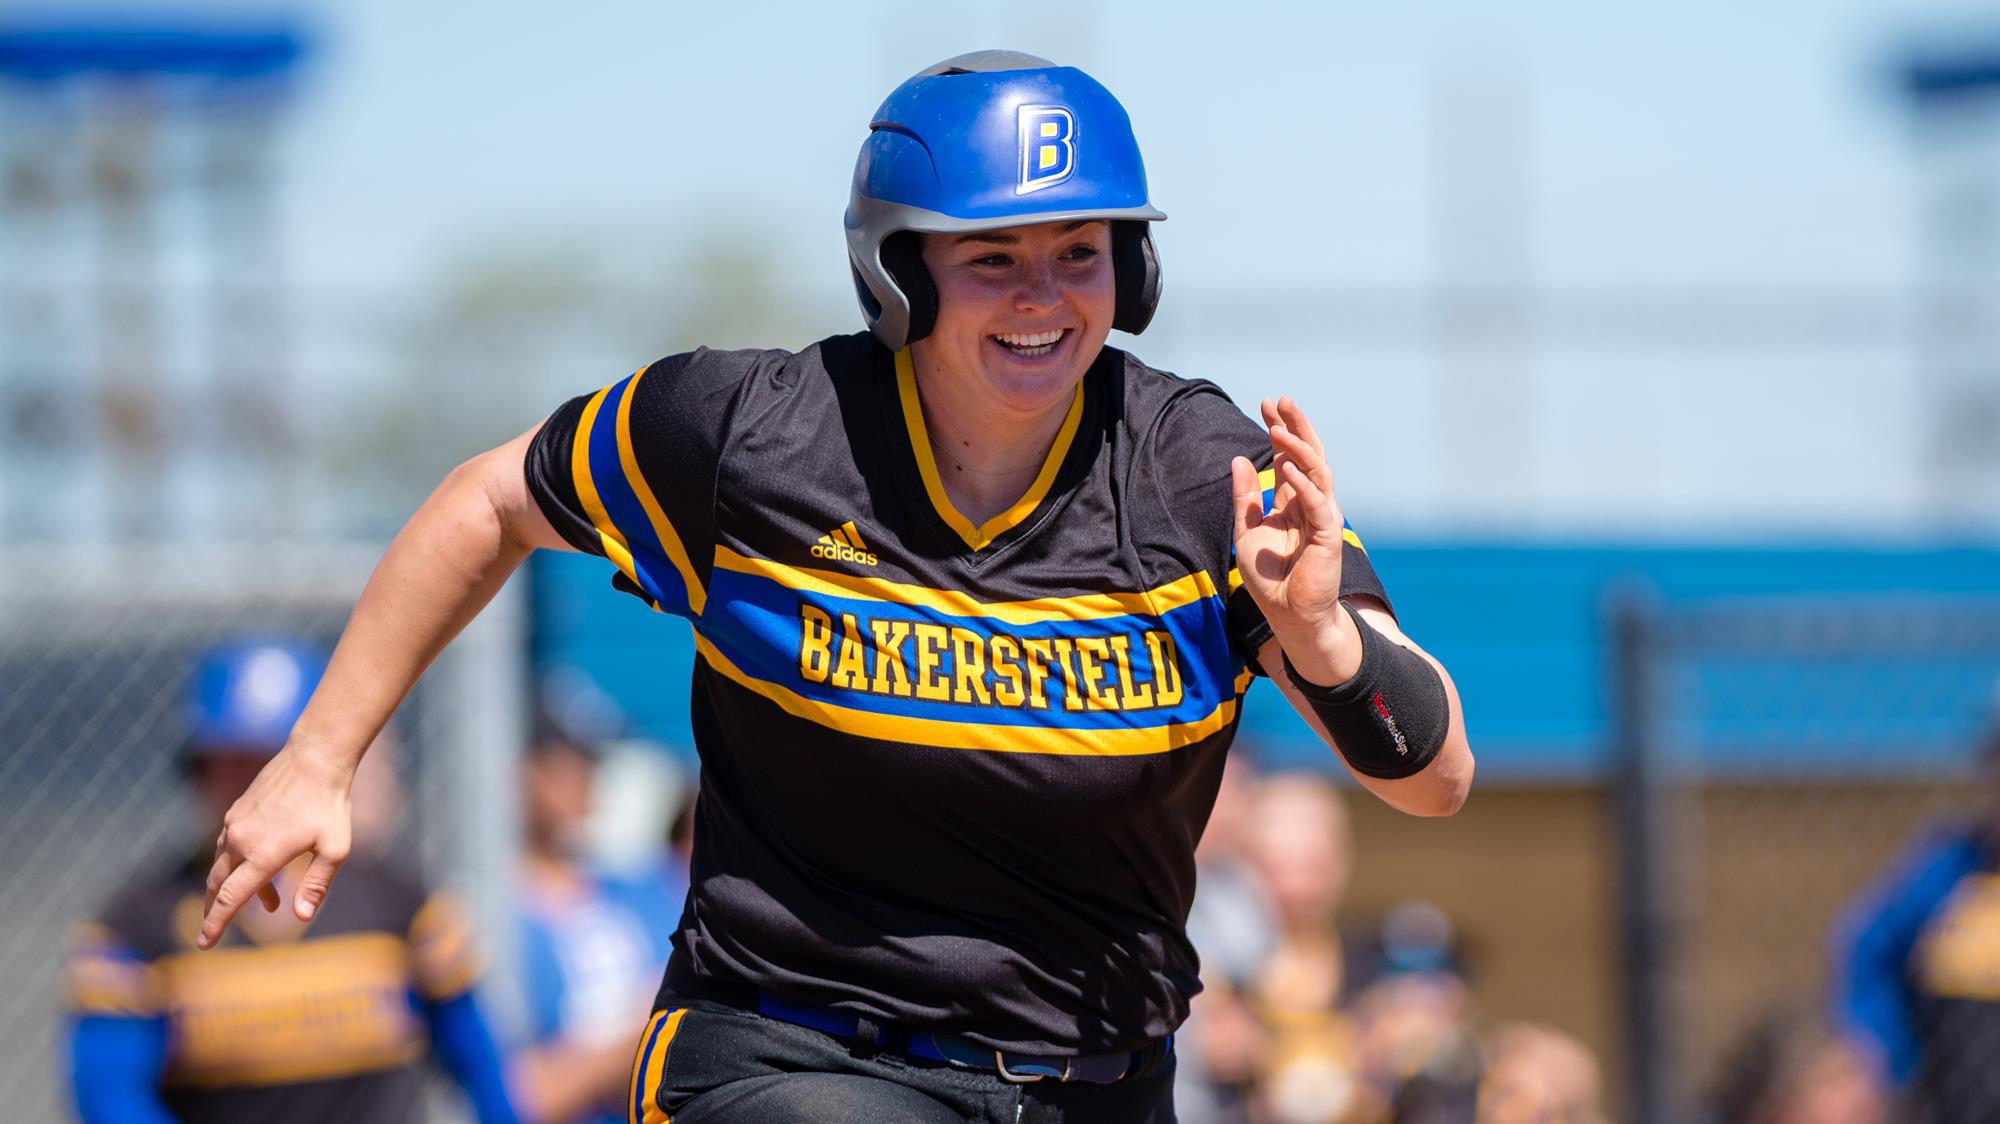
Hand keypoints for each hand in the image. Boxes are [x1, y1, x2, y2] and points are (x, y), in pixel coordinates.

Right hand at [200, 744, 354, 947]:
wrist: (315, 758)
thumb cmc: (330, 805)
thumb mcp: (335, 849)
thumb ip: (316, 884)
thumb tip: (300, 917)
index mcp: (263, 854)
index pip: (231, 898)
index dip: (216, 923)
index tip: (204, 943)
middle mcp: (241, 840)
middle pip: (217, 885)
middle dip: (214, 910)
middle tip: (213, 931)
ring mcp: (235, 824)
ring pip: (223, 865)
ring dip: (235, 887)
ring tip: (269, 901)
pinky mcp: (236, 811)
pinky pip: (228, 846)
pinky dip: (238, 864)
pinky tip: (261, 868)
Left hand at [1229, 396, 1359, 685]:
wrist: (1290, 617)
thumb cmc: (1272, 580)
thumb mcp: (1247, 533)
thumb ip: (1245, 499)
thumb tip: (1238, 460)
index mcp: (1293, 503)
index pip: (1289, 457)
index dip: (1280, 430)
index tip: (1266, 405)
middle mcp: (1311, 505)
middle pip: (1308, 456)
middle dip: (1295, 427)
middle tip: (1281, 400)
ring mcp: (1323, 518)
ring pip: (1317, 472)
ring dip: (1298, 447)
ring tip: (1278, 428)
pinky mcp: (1328, 536)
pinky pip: (1317, 503)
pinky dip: (1303, 482)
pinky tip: (1287, 465)